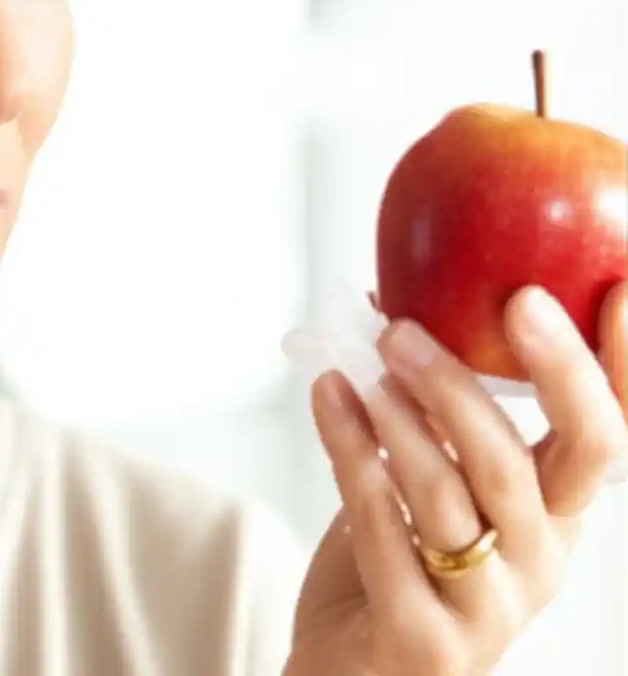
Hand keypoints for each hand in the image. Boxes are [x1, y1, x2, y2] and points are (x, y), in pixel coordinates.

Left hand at [287, 283, 626, 675]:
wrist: (346, 673)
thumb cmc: (390, 566)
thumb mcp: (427, 484)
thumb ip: (429, 415)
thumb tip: (394, 305)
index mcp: (554, 518)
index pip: (611, 440)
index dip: (622, 368)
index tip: (611, 288)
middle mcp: (539, 563)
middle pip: (544, 461)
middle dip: (490, 380)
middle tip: (413, 327)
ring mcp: (488, 608)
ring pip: (454, 490)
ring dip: (404, 412)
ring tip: (367, 355)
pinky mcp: (424, 638)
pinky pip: (383, 525)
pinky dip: (351, 448)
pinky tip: (327, 397)